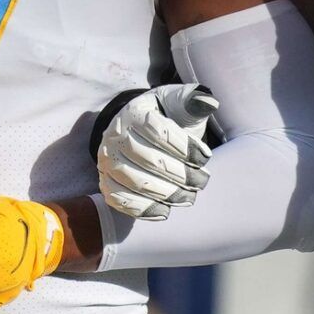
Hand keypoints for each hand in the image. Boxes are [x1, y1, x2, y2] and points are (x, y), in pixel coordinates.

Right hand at [94, 82, 219, 222]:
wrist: (144, 131)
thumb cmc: (169, 117)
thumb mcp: (181, 104)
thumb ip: (194, 102)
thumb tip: (207, 102)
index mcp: (134, 112)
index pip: (156, 129)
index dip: (183, 146)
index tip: (206, 156)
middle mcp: (115, 136)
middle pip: (145, 158)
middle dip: (178, 173)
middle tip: (201, 181)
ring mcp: (107, 160)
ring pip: (132, 180)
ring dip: (164, 193)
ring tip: (189, 198)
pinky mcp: (106, 181)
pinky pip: (118, 199)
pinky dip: (141, 208)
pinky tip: (164, 211)